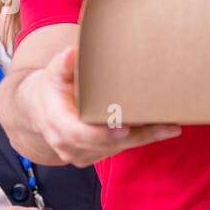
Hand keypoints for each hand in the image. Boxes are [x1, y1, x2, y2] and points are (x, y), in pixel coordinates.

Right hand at [19, 44, 180, 167]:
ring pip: (118, 148)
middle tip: (165, 126)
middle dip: (137, 135)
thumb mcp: (52, 74)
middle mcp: (69, 146)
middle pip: (108, 144)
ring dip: (145, 137)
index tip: (123, 128)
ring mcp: (82, 154)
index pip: (80, 134)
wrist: (39, 111)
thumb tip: (71, 53)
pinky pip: (120, 148)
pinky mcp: (94, 155)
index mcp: (58, 126)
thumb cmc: (51, 88)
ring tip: (170, 126)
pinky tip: (162, 128)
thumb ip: (61, 66)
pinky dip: (140, 138)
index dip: (102, 133)